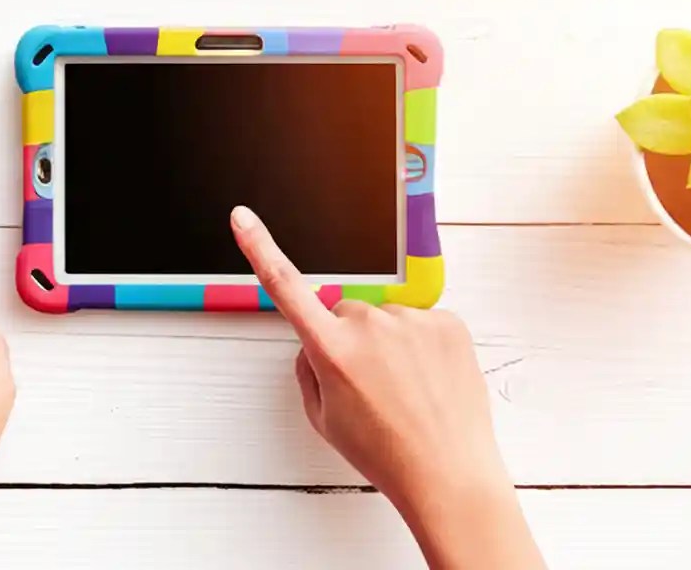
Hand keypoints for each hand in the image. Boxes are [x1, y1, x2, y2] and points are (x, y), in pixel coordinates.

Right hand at [231, 206, 543, 569]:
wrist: (448, 472)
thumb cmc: (386, 453)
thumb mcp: (324, 418)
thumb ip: (309, 370)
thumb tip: (314, 345)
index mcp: (332, 349)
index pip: (285, 287)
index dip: (260, 248)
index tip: (243, 218)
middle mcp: (370, 326)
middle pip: (345, 313)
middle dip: (349, 339)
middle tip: (370, 387)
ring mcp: (412, 320)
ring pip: (386, 320)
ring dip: (389, 345)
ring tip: (405, 391)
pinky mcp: (447, 321)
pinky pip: (420, 323)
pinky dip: (421, 347)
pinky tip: (428, 382)